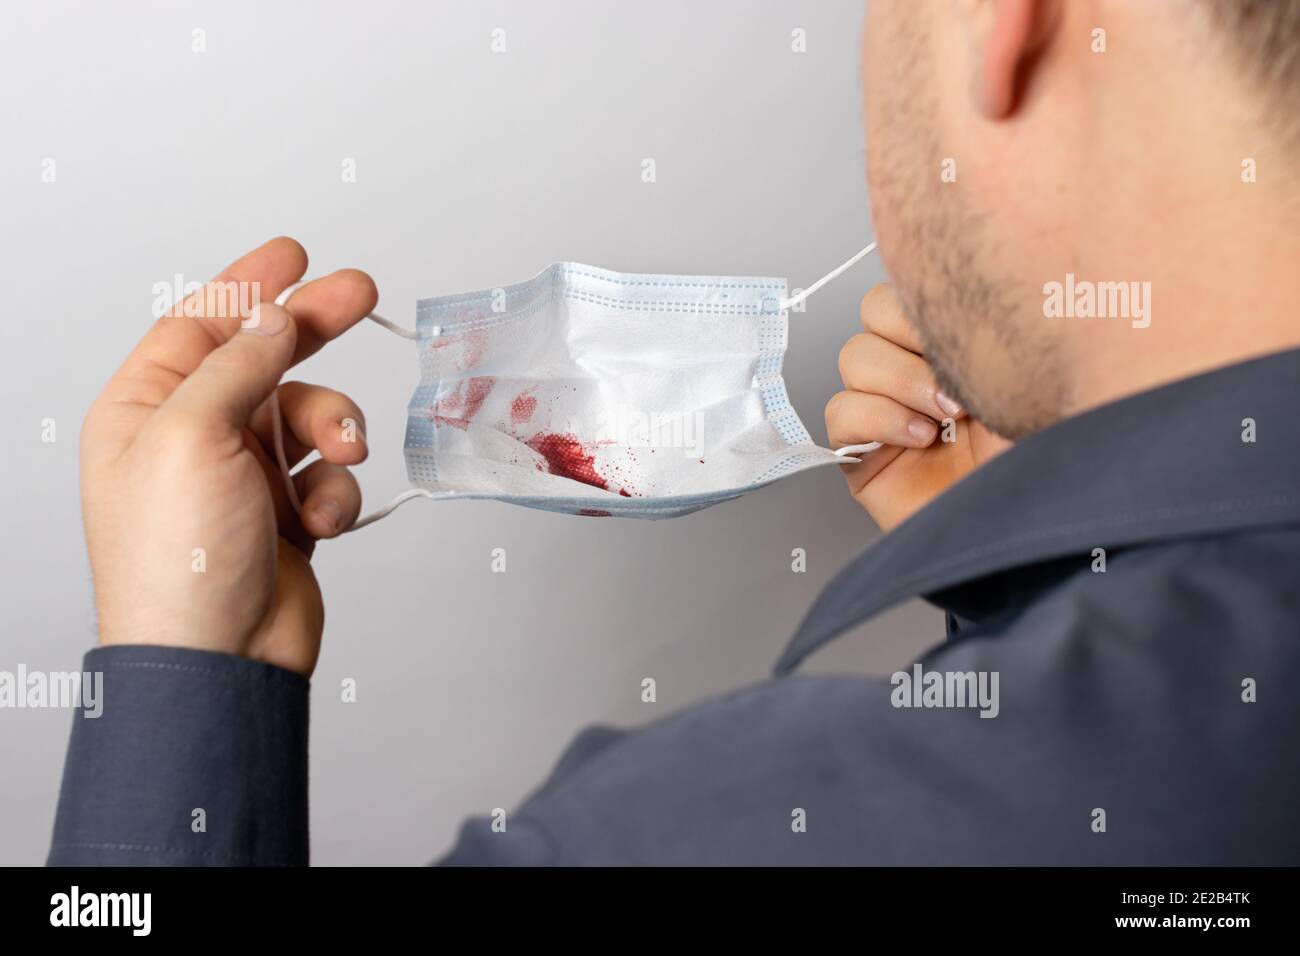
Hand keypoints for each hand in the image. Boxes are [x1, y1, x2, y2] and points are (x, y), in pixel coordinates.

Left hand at [81, 238, 377, 676]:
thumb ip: (239, 363)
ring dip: (334, 427)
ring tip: (341, 450)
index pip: (199, 324)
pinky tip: (320, 519)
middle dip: (312, 329)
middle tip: (358, 295)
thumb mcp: (191, 434)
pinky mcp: (288, 516)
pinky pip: (328, 476)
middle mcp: (193, 437)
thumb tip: (274, 314)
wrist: (218, 659)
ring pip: (309, 417)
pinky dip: (335, 491)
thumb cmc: (176, 560)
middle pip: (263, 358)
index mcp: (146, 409)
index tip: (296, 255)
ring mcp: (242, 477)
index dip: (249, 284)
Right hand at [826, 284, 1010, 531]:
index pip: (912, 288)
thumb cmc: (1046, 458)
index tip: (971, 338)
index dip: (925, 305)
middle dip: (913, 343)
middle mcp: (918, 370)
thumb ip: (991, 328)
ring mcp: (888, 411)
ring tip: (944, 420)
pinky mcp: (864, 455)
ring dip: (901, 383)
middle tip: (958, 388)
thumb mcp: (1030, 374)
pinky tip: (919, 440)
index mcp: (956, 342)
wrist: (1034, 527)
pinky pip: (841, 414)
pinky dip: (877, 420)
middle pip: (873, 312)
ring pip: (854, 358)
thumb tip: (968, 287)